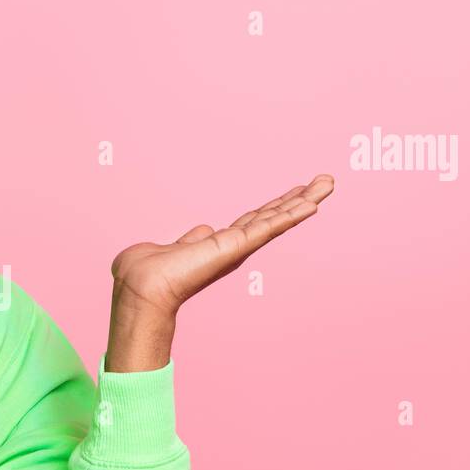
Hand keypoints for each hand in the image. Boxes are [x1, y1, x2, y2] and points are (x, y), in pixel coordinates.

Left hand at [104, 175, 334, 370]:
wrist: (141, 287)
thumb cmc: (145, 273)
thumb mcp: (172, 248)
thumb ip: (192, 240)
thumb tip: (203, 230)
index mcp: (219, 245)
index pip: (253, 221)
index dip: (275, 206)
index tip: (296, 192)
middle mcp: (233, 247)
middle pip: (273, 217)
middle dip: (299, 199)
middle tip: (326, 181)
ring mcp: (237, 247)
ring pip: (277, 219)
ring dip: (304, 201)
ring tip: (328, 183)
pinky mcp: (236, 247)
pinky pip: (269, 227)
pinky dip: (292, 214)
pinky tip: (313, 203)